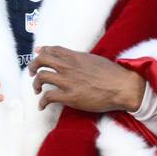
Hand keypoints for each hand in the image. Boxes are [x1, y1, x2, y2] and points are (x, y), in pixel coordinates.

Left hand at [29, 46, 144, 112]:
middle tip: (32, 72)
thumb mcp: (95, 60)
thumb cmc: (113, 74)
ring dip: (35, 84)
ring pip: (41, 77)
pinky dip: (41, 102)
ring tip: (37, 90)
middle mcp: (69, 67)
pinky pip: (48, 97)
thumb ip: (80, 58)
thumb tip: (71, 57)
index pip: (53, 49)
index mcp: (76, 57)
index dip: (42, 51)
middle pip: (41, 60)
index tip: (38, 53)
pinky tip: (42, 106)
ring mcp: (68, 81)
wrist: (124, 87)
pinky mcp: (70, 96)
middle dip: (33, 66)